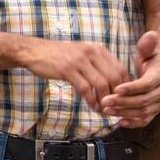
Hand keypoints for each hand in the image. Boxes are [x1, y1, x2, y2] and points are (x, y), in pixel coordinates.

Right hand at [16, 38, 130, 108]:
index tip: (122, 98)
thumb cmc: (59, 55)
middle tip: (114, 107)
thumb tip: (113, 82)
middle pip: (114, 77)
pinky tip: (92, 106)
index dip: (124, 86)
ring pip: (101, 84)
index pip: (120, 69)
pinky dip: (91, 100)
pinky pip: (85, 88)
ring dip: (104, 100)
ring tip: (103, 109)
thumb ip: (97, 64)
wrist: (34, 51)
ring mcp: (79, 61)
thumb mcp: (82, 54)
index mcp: (98, 49)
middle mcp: (91, 53)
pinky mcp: (68, 70)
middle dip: (116, 95)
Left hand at [100, 31, 159, 126]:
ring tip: (107, 110)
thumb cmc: (151, 60)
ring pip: (143, 111)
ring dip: (124, 112)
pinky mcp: (155, 110)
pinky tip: (119, 122)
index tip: (116, 88)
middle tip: (105, 101)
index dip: (132, 88)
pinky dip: (133, 122)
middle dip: (123, 102)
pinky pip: (146, 119)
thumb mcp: (148, 51)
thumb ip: (147, 45)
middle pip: (143, 100)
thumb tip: (151, 34)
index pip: (146, 84)